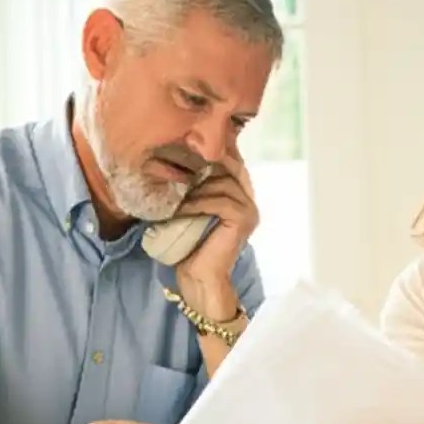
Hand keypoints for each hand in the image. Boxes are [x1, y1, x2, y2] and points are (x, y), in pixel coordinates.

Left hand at [174, 143, 257, 319]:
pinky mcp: (242, 220)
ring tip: (174, 191)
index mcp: (240, 195)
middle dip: (203, 163)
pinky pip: (219, 201)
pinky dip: (197, 203)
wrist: (199, 278)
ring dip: (196, 186)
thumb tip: (174, 159)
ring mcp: (249, 210)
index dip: (213, 151)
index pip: (232, 162)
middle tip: (177, 160)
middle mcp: (249, 200)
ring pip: (223, 184)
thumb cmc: (190, 245)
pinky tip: (180, 209)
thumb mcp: (191, 209)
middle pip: (229, 167)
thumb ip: (194, 187)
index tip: (186, 144)